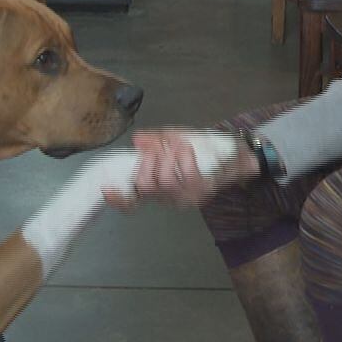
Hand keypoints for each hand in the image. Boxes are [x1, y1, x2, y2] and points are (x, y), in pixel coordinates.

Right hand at [104, 129, 260, 209]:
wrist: (235, 157)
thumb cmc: (202, 151)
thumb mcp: (175, 142)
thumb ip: (155, 142)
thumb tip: (138, 140)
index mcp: (158, 189)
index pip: (132, 201)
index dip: (118, 199)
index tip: (106, 189)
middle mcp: (168, 198)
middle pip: (144, 185)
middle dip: (148, 161)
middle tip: (160, 149)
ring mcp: (185, 197)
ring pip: (163, 180)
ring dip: (166, 157)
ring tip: (176, 146)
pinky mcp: (201, 191)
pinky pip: (184, 174)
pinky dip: (182, 156)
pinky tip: (186, 148)